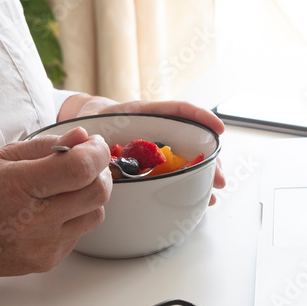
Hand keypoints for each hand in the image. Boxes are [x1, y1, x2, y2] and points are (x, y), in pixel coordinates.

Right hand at [0, 126, 111, 305]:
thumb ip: (45, 146)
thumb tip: (82, 137)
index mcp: (17, 187)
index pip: (80, 169)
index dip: (96, 152)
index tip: (93, 144)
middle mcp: (33, 221)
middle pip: (98, 192)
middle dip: (99, 170)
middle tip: (86, 162)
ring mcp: (42, 245)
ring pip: (96, 213)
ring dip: (89, 195)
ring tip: (64, 187)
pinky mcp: (48, 260)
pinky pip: (80, 232)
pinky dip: (75, 216)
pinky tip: (50, 210)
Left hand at [60, 94, 226, 200]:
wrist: (88, 121)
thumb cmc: (94, 119)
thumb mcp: (92, 124)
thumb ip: (93, 136)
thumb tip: (94, 152)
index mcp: (145, 113)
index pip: (178, 110)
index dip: (200, 117)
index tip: (218, 128)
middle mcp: (158, 128)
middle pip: (191, 140)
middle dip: (209, 159)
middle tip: (218, 178)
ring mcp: (159, 144)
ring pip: (188, 157)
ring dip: (203, 174)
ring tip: (211, 193)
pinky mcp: (156, 159)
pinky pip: (176, 169)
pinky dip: (189, 181)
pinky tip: (198, 195)